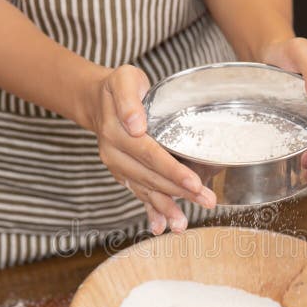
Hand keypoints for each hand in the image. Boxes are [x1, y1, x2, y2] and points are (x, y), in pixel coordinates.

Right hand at [87, 65, 216, 234]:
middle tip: (207, 202)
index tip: (193, 183)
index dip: (172, 170)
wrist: (98, 100)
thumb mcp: (124, 80)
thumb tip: (137, 125)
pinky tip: (161, 227)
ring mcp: (118, 167)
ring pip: (146, 190)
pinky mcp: (123, 174)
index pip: (149, 154)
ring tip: (183, 225)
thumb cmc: (119, 86)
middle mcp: (115, 154)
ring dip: (166, 208)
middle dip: (180, 192)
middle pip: (152, 177)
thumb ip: (129, 100)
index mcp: (117, 132)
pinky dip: (150, 211)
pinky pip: (138, 194)